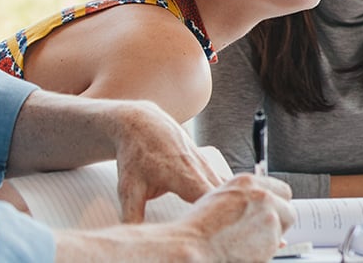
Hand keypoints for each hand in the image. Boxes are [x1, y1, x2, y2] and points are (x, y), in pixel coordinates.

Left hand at [109, 103, 223, 222]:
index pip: (211, 200)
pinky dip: (230, 195)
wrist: (141, 124)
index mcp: (184, 176)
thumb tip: (134, 238)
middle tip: (229, 233)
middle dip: (231, 214)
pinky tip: (230, 209)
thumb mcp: (128, 188)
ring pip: (230, 188)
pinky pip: (226, 182)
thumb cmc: (136, 155)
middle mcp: (202, 169)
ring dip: (232, 205)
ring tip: (234, 224)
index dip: (217, 217)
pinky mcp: (209, 164)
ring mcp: (208, 165)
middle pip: (228, 195)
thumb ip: (132, 216)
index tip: (216, 233)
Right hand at [182, 174, 295, 261]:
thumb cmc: (199, 226)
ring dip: (269, 238)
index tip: (273, 213)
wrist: (192, 245)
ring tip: (245, 242)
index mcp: (249, 182)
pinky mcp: (271, 238)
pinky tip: (244, 250)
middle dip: (279, 222)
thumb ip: (245, 196)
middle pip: (289, 209)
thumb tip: (259, 201)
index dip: (277, 204)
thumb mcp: (222, 197)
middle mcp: (262, 196)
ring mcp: (269, 216)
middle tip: (262, 232)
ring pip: (282, 230)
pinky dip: (264, 251)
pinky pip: (274, 247)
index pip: (282, 190)